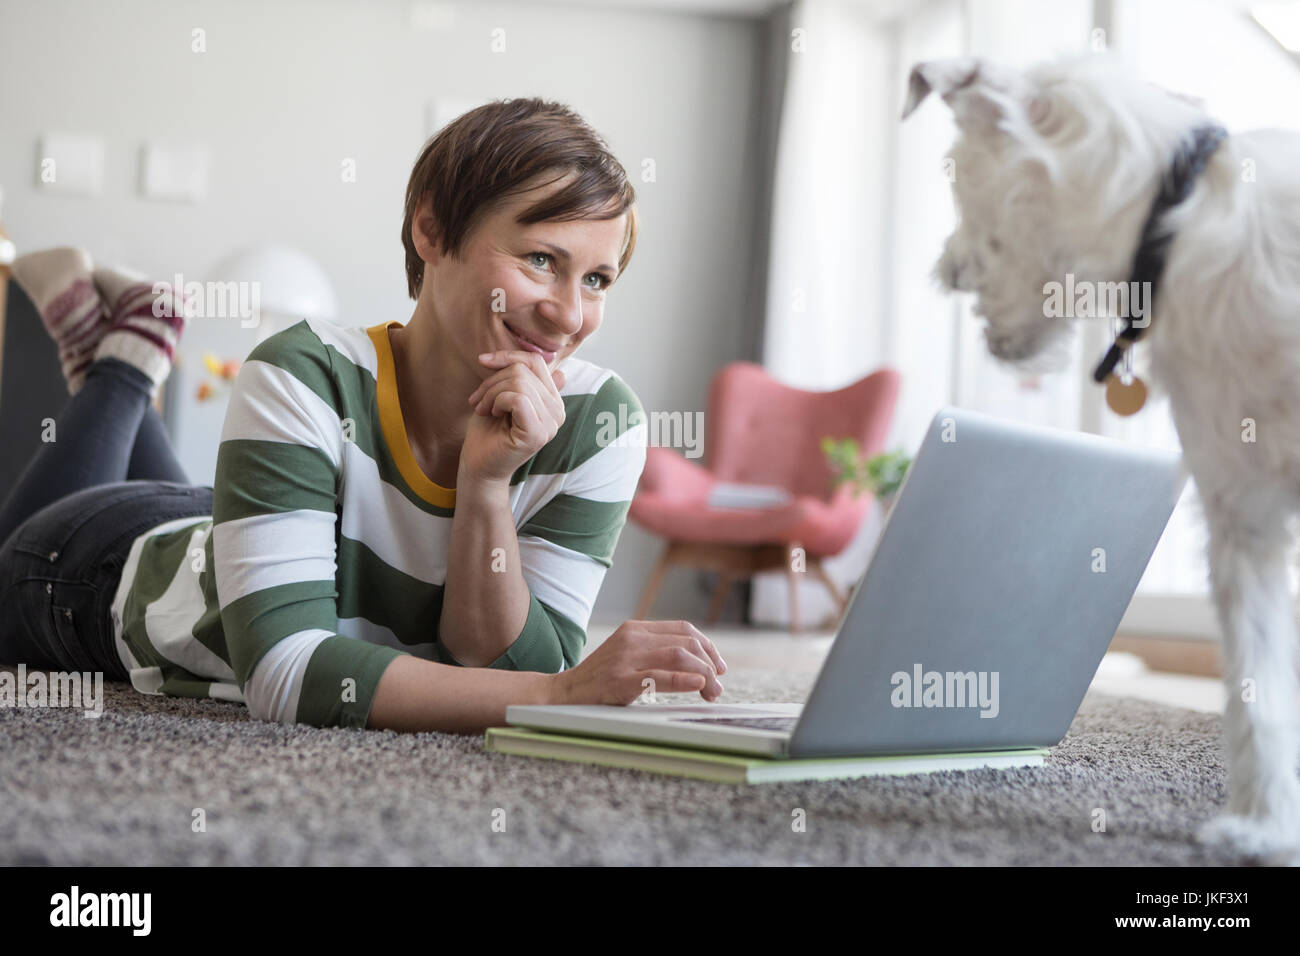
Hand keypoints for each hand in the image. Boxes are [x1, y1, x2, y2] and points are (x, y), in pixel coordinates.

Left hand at [461, 350, 566, 483]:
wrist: (478, 466)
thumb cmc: (488, 432)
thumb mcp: (504, 396)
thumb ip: (526, 381)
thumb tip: (560, 370)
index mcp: (553, 401)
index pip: (536, 362)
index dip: (508, 356)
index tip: (483, 361)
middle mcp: (558, 412)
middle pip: (524, 371)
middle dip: (493, 381)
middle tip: (478, 400)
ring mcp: (550, 424)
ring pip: (519, 383)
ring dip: (491, 392)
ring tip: (483, 408)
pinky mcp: (537, 434)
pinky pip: (517, 398)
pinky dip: (497, 401)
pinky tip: (492, 414)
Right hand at [552, 620, 727, 704]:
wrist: (563, 694)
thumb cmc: (600, 680)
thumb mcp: (627, 655)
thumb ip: (655, 652)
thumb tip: (698, 663)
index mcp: (635, 629)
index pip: (684, 628)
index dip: (708, 646)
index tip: (719, 666)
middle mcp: (632, 638)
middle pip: (687, 642)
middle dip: (710, 664)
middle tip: (717, 686)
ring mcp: (626, 658)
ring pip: (680, 656)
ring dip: (704, 675)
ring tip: (712, 692)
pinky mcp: (621, 680)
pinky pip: (660, 676)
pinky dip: (685, 680)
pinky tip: (698, 685)